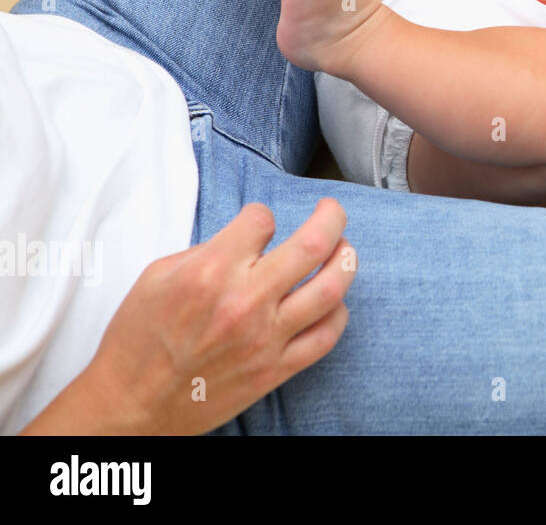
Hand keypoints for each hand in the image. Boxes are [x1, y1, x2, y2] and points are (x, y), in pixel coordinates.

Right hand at [24, 198, 355, 434]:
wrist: (131, 405)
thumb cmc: (139, 339)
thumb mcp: (158, 276)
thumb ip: (207, 250)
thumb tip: (247, 238)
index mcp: (209, 272)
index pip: (262, 220)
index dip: (261, 216)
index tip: (258, 224)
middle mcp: (244, 301)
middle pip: (313, 244)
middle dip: (331, 217)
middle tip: (331, 211)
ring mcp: (265, 338)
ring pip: (332, 288)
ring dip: (345, 260)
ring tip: (343, 249)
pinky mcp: (276, 370)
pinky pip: (326, 337)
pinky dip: (338, 314)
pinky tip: (333, 302)